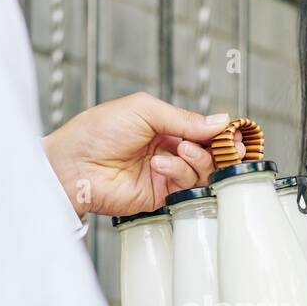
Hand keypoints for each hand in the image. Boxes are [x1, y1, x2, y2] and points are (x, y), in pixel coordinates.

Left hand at [42, 92, 231, 217]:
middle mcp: (166, 150)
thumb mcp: (144, 110)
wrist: (73, 164)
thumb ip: (184, 118)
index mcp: (162, 126)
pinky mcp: (159, 195)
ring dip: (195, 158)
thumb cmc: (97, 131)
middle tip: (224, 145)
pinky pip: (185, 186)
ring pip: (201, 170)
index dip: (219, 131)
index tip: (234, 132)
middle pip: (207, 152)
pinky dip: (179, 171)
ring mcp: (163, 174)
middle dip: (217, 148)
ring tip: (177, 149)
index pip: (201, 129)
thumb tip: (219, 121)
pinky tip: (161, 164)